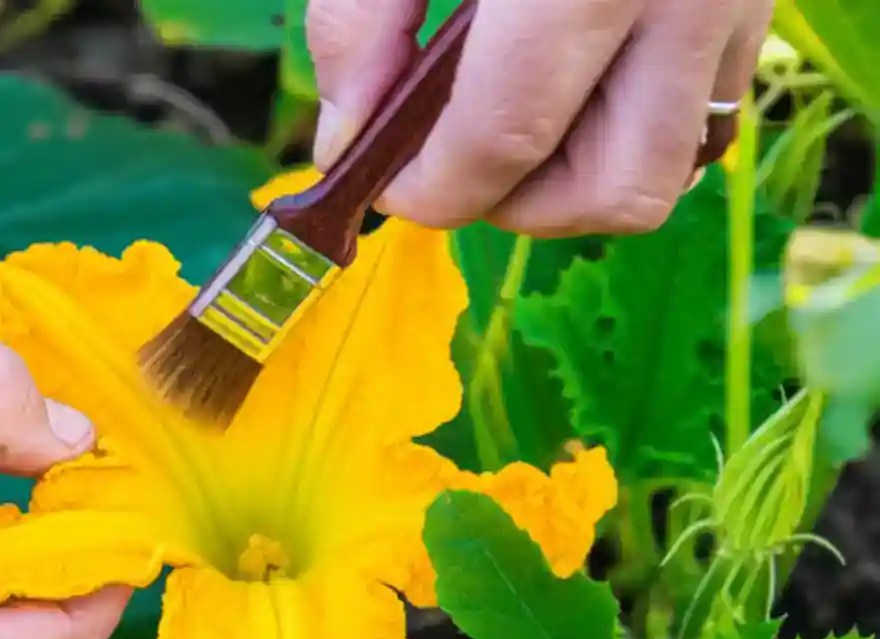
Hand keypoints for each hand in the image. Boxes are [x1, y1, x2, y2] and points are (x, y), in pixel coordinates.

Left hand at [308, 0, 772, 235]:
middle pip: (612, 187)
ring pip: (669, 170)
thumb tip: (352, 136)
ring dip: (573, 185)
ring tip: (505, 132)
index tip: (382, 182)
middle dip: (509, 204)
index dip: (429, 188)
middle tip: (446, 162)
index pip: (505, 134)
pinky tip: (569, 88)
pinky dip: (626, 134)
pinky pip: (703, 115)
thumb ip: (360, 18)